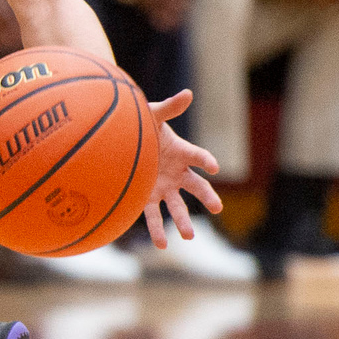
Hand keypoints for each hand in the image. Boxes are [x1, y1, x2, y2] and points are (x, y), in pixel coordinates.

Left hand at [139, 90, 222, 247]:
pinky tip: (162, 244)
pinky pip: (153, 216)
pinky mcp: (148, 197)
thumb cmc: (140, 126)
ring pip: (177, 206)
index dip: (205, 160)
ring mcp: (164, 187)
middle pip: (196, 187)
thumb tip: (188, 94)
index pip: (198, 156)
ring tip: (189, 236)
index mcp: (181, 152)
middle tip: (217, 208)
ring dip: (183, 220)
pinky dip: (157, 230)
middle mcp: (177, 173)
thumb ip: (168, 108)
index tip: (213, 167)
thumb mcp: (153, 116)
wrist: (121, 141)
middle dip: (207, 197)